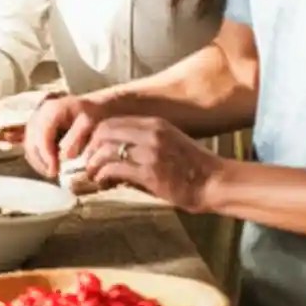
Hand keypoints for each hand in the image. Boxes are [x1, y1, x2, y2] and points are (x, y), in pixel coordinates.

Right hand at [23, 95, 114, 177]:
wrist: (85, 107)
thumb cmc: (89, 114)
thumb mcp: (88, 122)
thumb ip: (77, 137)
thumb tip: (66, 156)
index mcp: (51, 110)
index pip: (42, 135)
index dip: (46, 155)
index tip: (55, 170)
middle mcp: (38, 114)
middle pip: (32, 142)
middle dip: (42, 162)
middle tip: (54, 174)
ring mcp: (33, 122)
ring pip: (29, 146)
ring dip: (39, 162)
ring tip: (52, 172)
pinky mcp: (33, 130)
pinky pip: (30, 147)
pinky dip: (38, 159)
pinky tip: (49, 166)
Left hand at [82, 117, 223, 212]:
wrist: (217, 182)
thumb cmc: (193, 167)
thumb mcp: (168, 142)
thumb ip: (143, 142)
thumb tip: (114, 152)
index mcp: (155, 124)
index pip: (111, 122)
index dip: (95, 136)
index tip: (91, 150)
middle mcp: (151, 133)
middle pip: (103, 133)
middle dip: (90, 149)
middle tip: (88, 164)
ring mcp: (150, 152)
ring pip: (105, 151)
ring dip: (93, 165)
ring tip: (94, 176)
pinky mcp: (150, 173)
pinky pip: (114, 169)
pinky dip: (102, 177)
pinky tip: (104, 183)